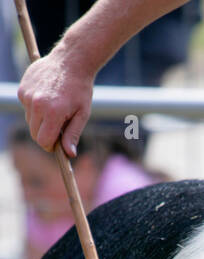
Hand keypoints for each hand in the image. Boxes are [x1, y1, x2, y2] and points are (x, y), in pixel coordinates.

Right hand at [17, 43, 93, 157]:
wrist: (71, 61)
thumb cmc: (80, 89)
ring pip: (30, 121)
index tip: (57, 143)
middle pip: (34, 133)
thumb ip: (73, 134)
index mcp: (52, 112)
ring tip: (54, 107)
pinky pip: (26, 107)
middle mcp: (37, 104)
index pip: (43, 141)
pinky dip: (34, 108)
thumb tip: (69, 154)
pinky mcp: (22, 88)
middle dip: (45, 134)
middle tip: (58, 125)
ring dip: (40, 120)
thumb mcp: (82, 114)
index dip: (51, 145)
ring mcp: (27, 95)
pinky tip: (46, 97)